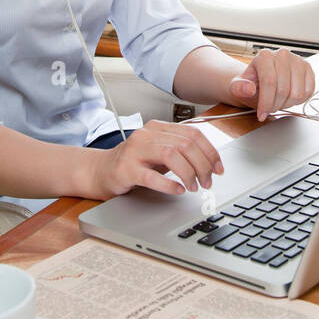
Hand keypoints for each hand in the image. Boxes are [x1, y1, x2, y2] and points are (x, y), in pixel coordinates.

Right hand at [88, 120, 223, 198]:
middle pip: (185, 144)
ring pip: (171, 155)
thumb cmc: (134, 163)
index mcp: (158, 127)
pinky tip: (178, 190)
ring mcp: (135, 151)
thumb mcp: (160, 152)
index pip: (193, 133)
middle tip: (208, 182)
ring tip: (195, 187)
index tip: (219, 169)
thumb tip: (211, 162)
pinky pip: (151, 176)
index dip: (210, 152)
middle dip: (202, 165)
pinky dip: (168, 184)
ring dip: (189, 173)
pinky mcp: (126, 169)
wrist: (100, 171)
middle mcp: (147, 135)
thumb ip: (181, 151)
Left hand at [227, 47, 315, 121]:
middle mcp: (282, 54)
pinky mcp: (308, 69)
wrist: (261, 80)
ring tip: (278, 101)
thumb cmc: (250, 84)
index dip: (266, 102)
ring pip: (297, 93)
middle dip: (275, 105)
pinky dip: (298, 101)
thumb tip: (249, 89)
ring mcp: (298, 60)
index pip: (269, 82)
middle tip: (269, 108)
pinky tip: (288, 98)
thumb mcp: (237, 87)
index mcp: (264, 56)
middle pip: (283, 89)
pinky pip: (308, 92)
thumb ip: (239, 88)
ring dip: (287, 104)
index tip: (261, 115)